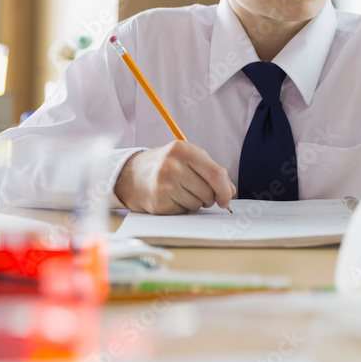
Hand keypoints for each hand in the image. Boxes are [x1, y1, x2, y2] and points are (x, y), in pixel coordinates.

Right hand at [114, 141, 234, 214]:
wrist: (129, 175)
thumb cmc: (164, 166)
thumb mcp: (186, 158)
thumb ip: (211, 171)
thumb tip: (230, 191)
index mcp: (183, 150)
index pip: (215, 174)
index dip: (225, 190)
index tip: (226, 199)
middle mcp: (173, 165)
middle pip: (208, 192)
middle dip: (209, 198)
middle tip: (198, 193)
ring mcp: (164, 184)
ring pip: (197, 204)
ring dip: (195, 203)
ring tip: (180, 192)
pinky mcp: (158, 202)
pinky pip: (183, 212)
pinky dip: (182, 208)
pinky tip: (170, 199)